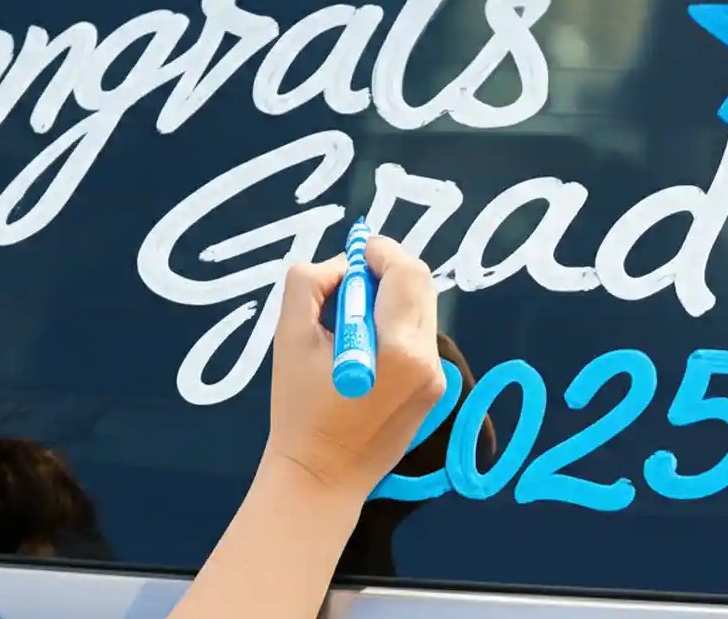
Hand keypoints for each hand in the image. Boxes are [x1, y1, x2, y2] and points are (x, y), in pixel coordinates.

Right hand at [264, 235, 445, 498]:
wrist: (321, 477)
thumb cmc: (299, 410)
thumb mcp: (290, 338)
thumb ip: (310, 284)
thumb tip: (341, 266)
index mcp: (397, 347)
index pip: (405, 271)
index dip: (378, 252)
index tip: (353, 255)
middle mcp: (427, 360)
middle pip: (421, 285)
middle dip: (387, 270)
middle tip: (351, 280)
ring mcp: (437, 378)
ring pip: (422, 309)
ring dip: (390, 298)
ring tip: (350, 320)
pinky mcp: (436, 391)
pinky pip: (419, 338)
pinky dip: (395, 326)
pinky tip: (363, 349)